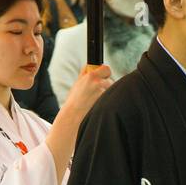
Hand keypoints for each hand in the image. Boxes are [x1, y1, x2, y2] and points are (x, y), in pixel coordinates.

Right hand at [45, 63, 112, 179]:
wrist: (73, 118)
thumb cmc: (74, 102)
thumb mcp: (77, 84)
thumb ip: (85, 74)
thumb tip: (92, 66)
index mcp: (91, 76)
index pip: (106, 69)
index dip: (105, 73)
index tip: (103, 77)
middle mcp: (99, 84)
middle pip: (110, 81)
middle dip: (106, 87)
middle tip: (96, 95)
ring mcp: (104, 94)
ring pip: (112, 91)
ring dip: (108, 96)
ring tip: (96, 103)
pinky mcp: (108, 103)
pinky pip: (112, 100)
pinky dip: (109, 103)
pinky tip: (100, 107)